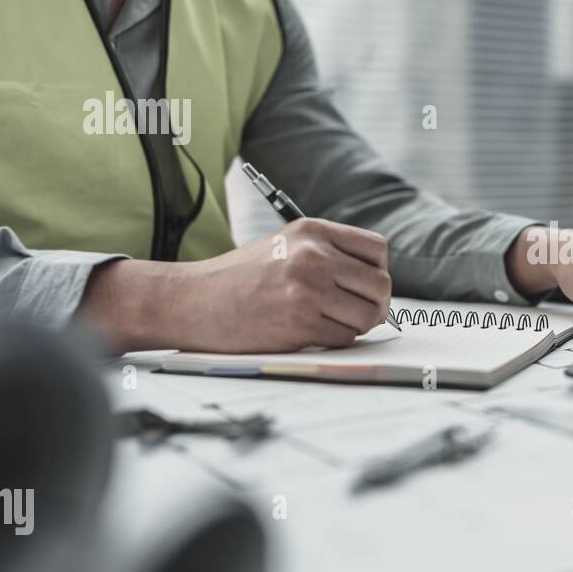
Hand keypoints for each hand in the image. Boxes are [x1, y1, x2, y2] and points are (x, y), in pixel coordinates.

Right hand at [79, 219, 391, 351]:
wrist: (191, 300)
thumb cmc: (238, 277)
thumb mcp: (284, 244)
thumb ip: (327, 253)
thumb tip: (374, 280)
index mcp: (313, 231)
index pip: (377, 250)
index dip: (376, 272)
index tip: (363, 286)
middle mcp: (314, 255)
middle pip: (380, 285)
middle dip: (376, 304)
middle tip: (361, 314)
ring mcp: (308, 289)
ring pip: (368, 315)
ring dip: (358, 325)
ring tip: (334, 324)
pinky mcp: (300, 322)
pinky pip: (345, 337)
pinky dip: (336, 340)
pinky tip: (313, 334)